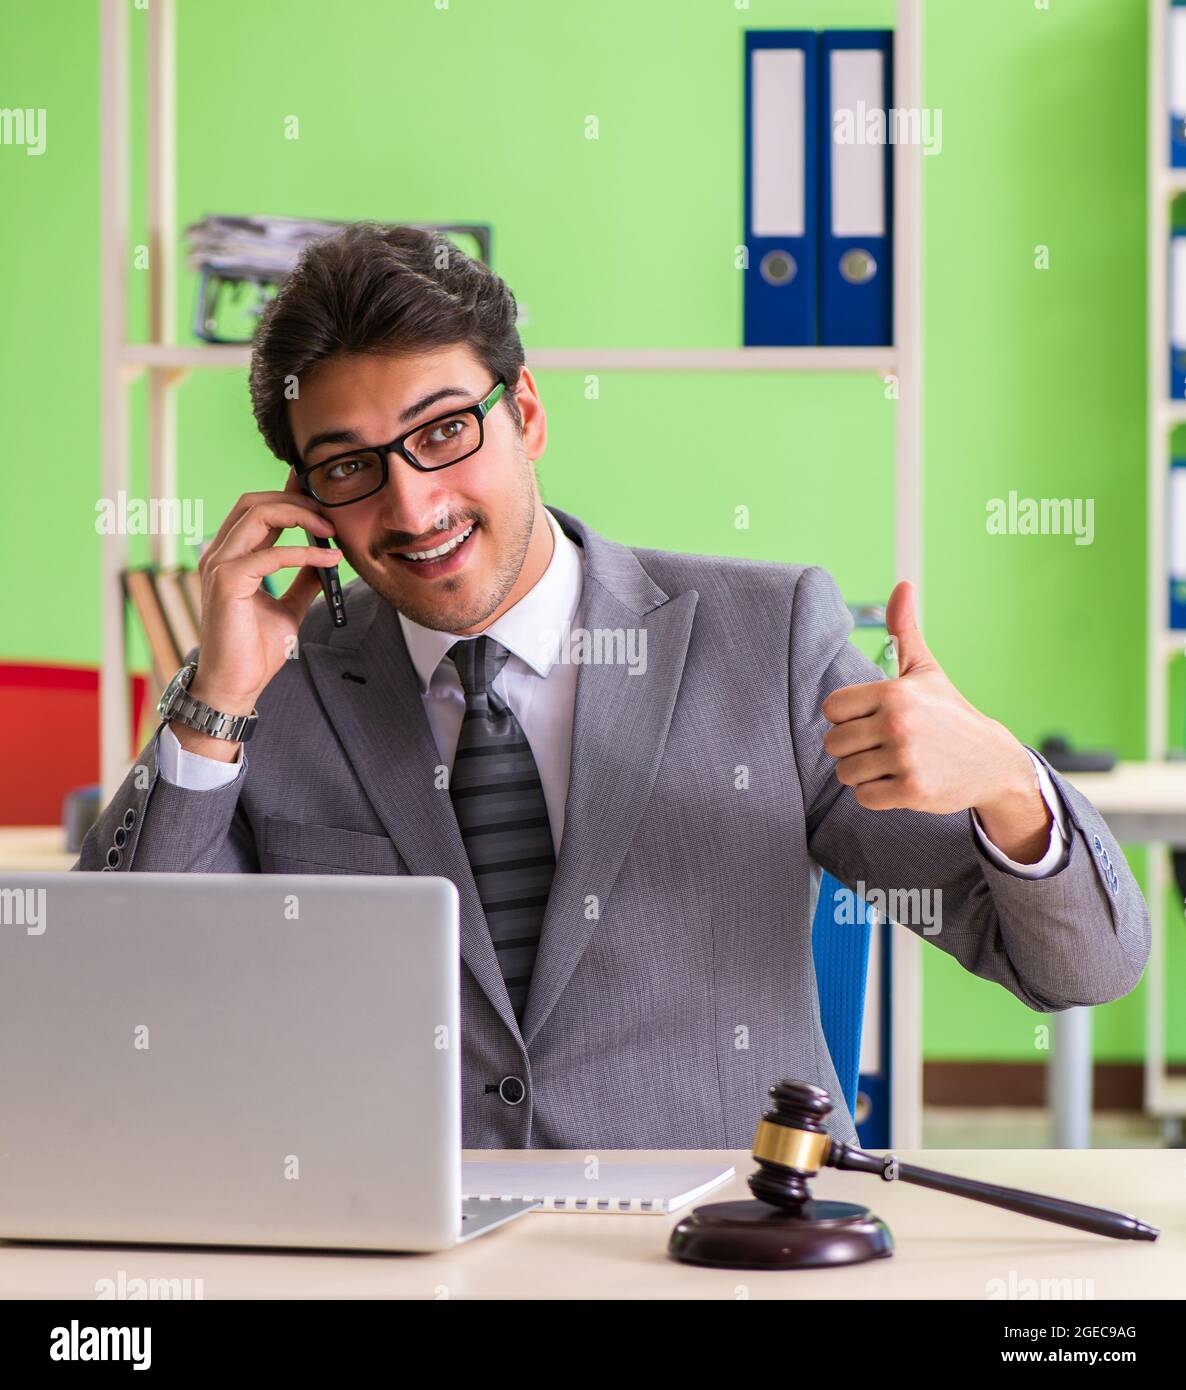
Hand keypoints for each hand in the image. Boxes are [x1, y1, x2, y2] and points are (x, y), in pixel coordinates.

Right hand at [177, 473, 340, 748]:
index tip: (320, 495)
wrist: (236, 684)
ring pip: (258, 515)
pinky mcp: (227, 582)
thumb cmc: (254, 650)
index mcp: (231, 557)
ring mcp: (219, 566)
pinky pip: (271, 554)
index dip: (287, 496)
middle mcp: (220, 555)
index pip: (256, 509)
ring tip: (331, 530)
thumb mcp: (289, 607)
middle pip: (254, 502)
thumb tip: (325, 560)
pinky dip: (304, 553)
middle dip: (295, 500)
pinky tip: (329, 560)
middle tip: (330, 513)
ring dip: (300, 516)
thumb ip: (302, 581)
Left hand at [821, 581, 1050, 858]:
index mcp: (894, 691)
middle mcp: (898, 722)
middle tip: (881, 746)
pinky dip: (876, 794)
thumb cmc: (949, 713)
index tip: (870, 720)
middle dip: (852, 749)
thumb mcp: (926, 671)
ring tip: (891, 763)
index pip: (832, 709)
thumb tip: (902, 585)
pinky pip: (864, 797)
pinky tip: (900, 782)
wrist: (992, 762)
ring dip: (863, 773)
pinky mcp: (911, 789)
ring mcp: (905, 758)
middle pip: (833, 744)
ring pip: (846, 773)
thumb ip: (903, 631)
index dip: (846, 718)